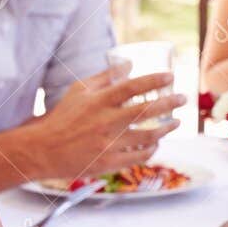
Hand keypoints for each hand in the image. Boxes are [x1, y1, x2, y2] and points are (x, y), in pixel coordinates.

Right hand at [18, 66, 186, 180]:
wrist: (44, 150)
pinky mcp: (109, 163)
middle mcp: (105, 121)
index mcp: (98, 101)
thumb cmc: (63, 118)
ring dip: (166, 129)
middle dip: (169, 103)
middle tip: (182, 98)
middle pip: (146, 110)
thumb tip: (128, 63)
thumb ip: (105, 77)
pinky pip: (139, 156)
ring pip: (148, 136)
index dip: (154, 80)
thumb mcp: (79, 91)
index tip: (170, 77)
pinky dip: (151, 149)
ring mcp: (108, 144)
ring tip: (175, 122)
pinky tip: (157, 143)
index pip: (132, 87)